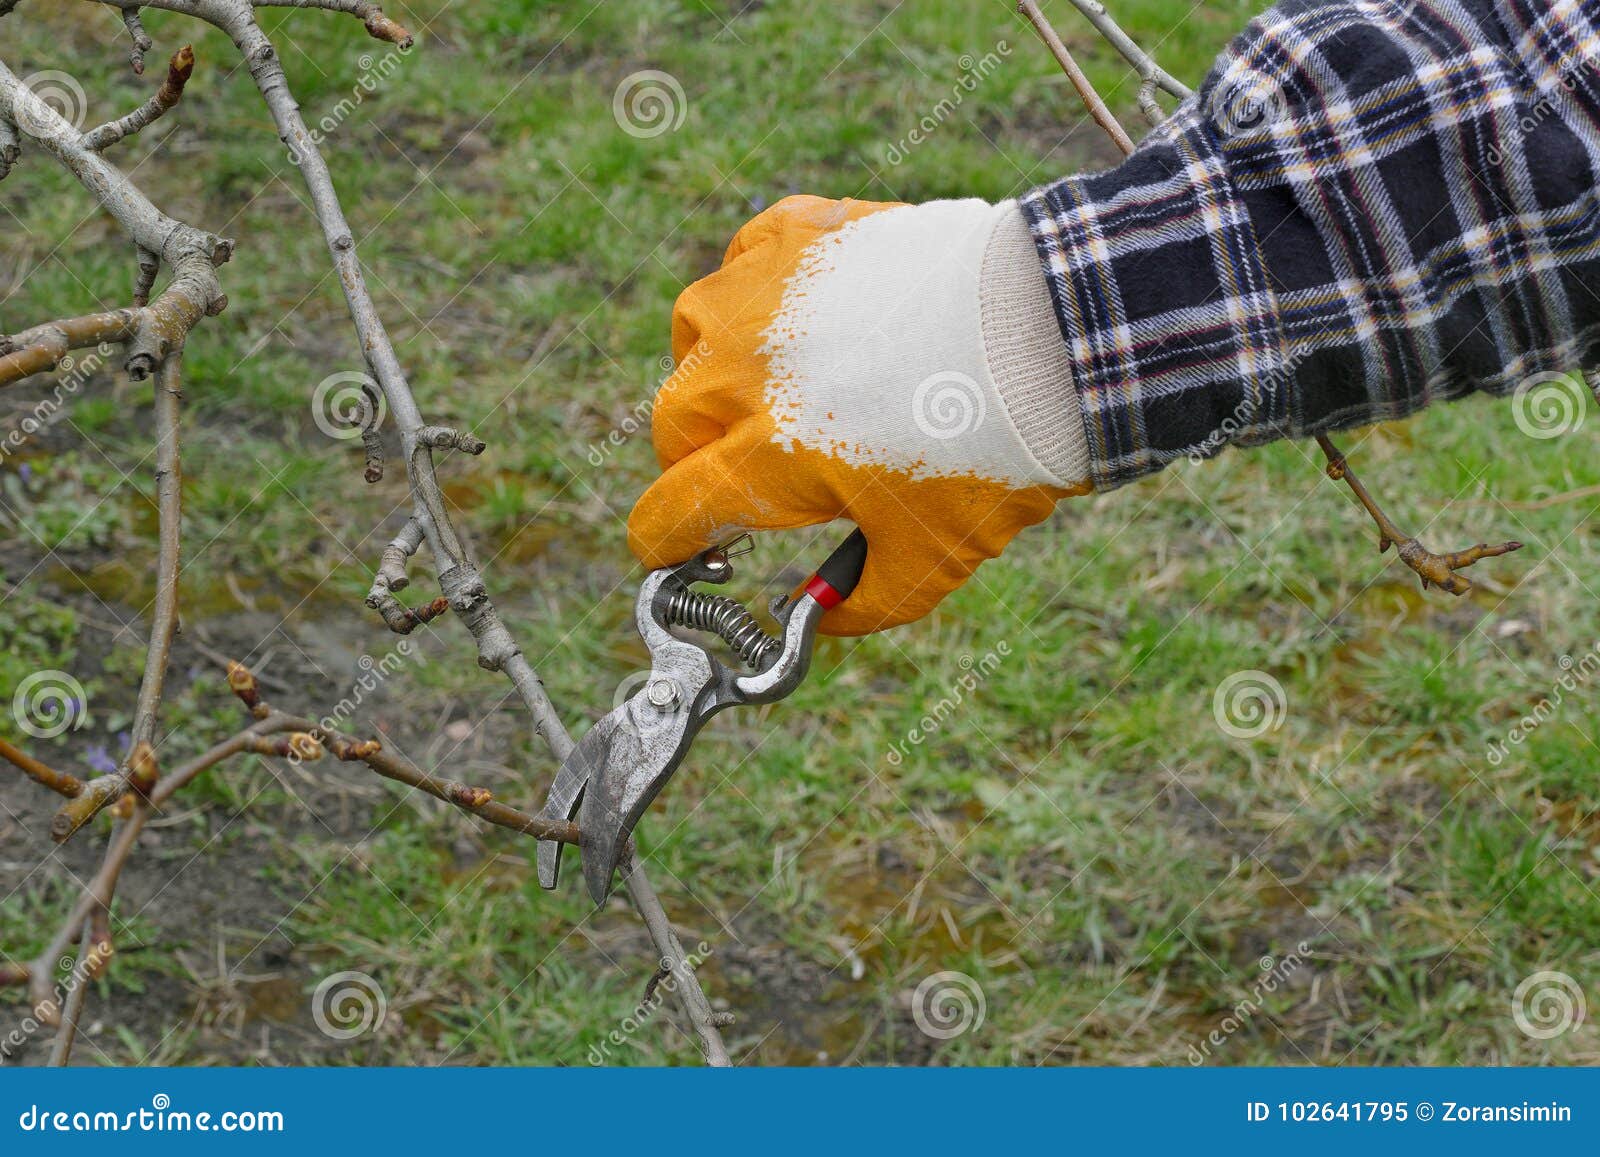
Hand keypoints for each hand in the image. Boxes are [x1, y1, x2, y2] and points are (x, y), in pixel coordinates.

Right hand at [628, 195, 1088, 634]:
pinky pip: (742, 258)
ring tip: (761, 386)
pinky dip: (751, 290)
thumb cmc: (993, 452)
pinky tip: (791, 315)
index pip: (671, 512)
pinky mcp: (805, 232)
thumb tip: (819, 623)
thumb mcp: (927, 561)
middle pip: (672, 424)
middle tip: (739, 472)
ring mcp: (770, 293)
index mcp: (769, 457)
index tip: (677, 552)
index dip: (665, 544)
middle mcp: (750, 371)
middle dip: (693, 460)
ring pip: (693, 335)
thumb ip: (859, 606)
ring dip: (710, 371)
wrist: (1057, 332)